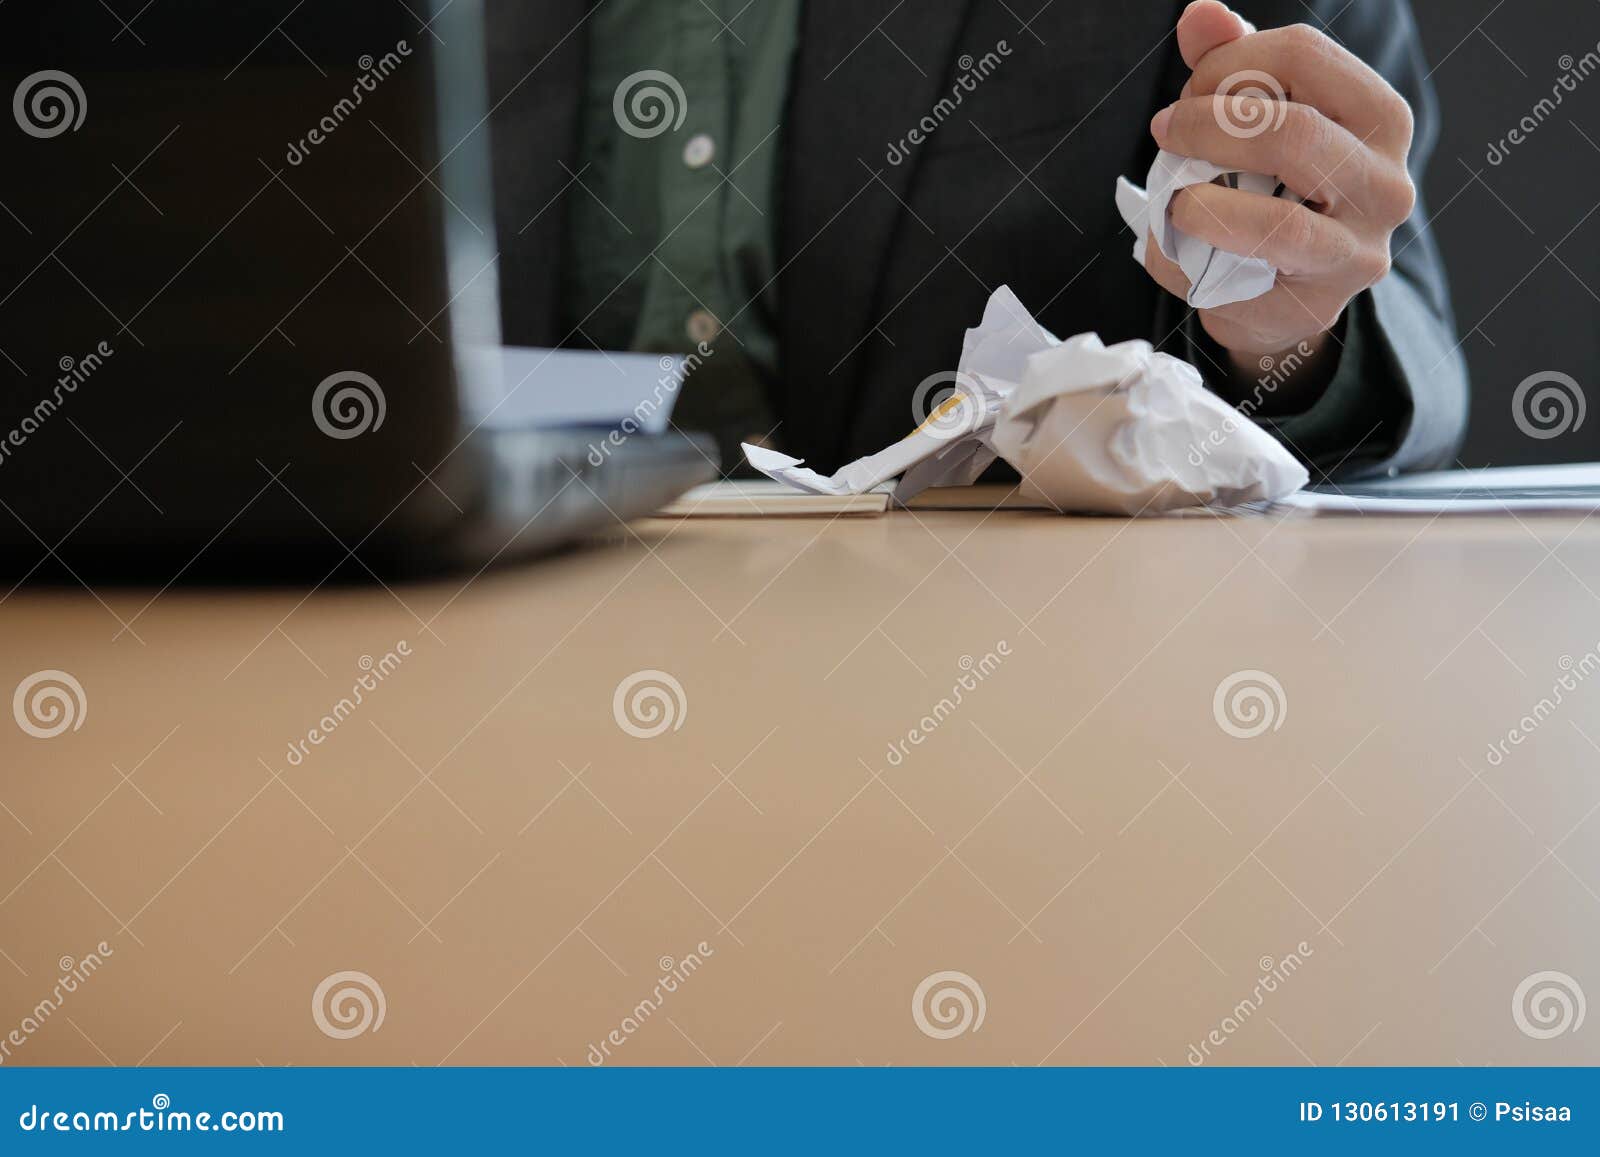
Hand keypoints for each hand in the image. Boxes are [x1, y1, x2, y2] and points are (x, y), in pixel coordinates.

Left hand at [1142, 1, 1415, 404]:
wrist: (1283, 294)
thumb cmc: (1274, 193)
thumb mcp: (1259, 120)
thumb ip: (1232, 63)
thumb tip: (1199, 15)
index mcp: (1381, 120)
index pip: (1305, 56)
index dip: (1230, 62)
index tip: (1191, 89)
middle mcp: (1387, 184)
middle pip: (1294, 131)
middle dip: (1208, 124)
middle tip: (1167, 131)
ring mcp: (1357, 252)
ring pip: (1276, 224)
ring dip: (1198, 202)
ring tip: (1171, 198)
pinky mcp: (1314, 307)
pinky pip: (1236, 278)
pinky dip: (1188, 256)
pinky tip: (1176, 239)